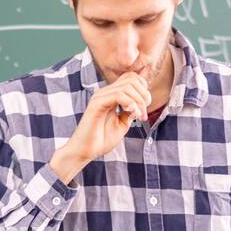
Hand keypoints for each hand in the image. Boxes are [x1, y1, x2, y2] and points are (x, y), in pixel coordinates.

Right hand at [49, 66, 152, 182]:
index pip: (130, 78)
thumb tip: (139, 105)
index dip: (143, 89)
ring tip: (139, 116)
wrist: (84, 151)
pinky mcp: (96, 104)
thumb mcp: (122, 124)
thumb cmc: (101, 140)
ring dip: (138, 101)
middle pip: (131, 79)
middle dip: (143, 94)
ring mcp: (100, 97)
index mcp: (110, 96)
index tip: (145, 107)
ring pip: (126, 86)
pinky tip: (132, 113)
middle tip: (143, 113)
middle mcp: (104, 93)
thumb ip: (130, 113)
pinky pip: (118, 95)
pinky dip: (130, 103)